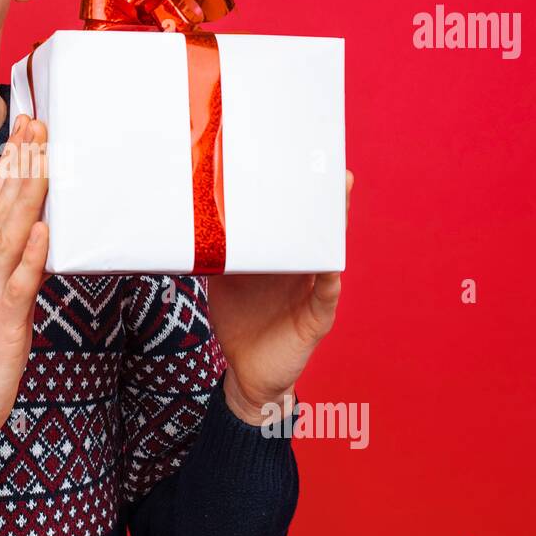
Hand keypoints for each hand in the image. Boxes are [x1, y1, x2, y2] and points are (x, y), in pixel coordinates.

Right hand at [0, 114, 49, 458]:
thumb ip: (11, 270)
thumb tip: (34, 238)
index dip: (11, 165)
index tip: (25, 130)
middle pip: (1, 208)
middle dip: (20, 164)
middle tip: (36, 123)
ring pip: (10, 236)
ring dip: (27, 195)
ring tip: (42, 160)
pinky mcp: (1, 322)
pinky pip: (18, 284)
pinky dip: (31, 255)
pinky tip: (44, 229)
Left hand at [207, 170, 354, 425]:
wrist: (245, 371)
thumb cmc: (239, 321)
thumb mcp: (224, 280)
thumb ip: (219, 254)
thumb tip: (194, 224)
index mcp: (284, 259)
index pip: (297, 222)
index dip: (303, 196)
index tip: (304, 164)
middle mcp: (303, 271)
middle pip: (320, 232)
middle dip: (328, 201)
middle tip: (334, 169)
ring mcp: (312, 293)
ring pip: (329, 256)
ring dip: (335, 229)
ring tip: (341, 199)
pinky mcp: (315, 320)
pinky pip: (325, 296)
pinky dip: (328, 281)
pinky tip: (332, 266)